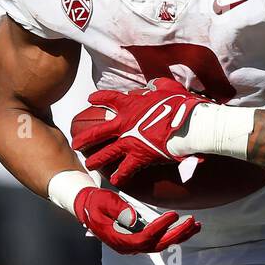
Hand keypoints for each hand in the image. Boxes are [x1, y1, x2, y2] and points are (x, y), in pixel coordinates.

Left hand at [71, 78, 209, 187]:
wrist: (188, 124)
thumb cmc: (180, 104)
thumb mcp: (168, 88)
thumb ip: (159, 85)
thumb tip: (155, 83)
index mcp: (131, 105)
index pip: (110, 99)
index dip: (100, 98)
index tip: (90, 98)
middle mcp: (125, 124)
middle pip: (99, 131)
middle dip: (86, 138)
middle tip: (76, 144)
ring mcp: (130, 141)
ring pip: (107, 153)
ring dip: (97, 159)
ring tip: (88, 164)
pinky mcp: (140, 156)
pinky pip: (126, 168)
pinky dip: (120, 175)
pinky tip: (115, 181)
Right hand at [72, 186, 199, 254]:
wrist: (88, 207)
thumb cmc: (96, 203)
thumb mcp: (103, 202)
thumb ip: (118, 210)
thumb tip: (134, 219)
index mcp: (119, 240)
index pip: (144, 239)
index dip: (160, 229)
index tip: (172, 215)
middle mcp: (128, 247)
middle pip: (157, 245)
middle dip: (177, 234)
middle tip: (192, 221)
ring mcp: (134, 244)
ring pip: (161, 244)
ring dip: (180, 235)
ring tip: (196, 225)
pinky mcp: (139, 238)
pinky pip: (160, 239)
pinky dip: (174, 233)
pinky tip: (187, 226)